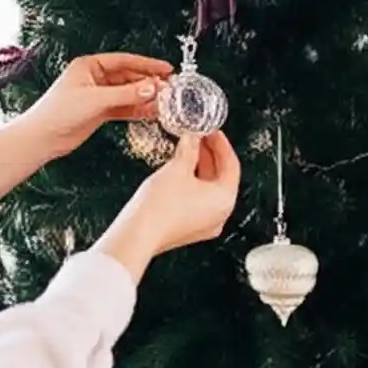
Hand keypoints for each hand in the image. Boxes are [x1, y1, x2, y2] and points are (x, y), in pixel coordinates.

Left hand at [0, 53, 171, 199]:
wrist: (42, 138)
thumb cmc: (57, 112)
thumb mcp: (96, 99)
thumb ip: (127, 94)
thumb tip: (152, 87)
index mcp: (89, 66)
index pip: (125, 61)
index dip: (147, 64)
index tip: (166, 69)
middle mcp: (94, 79)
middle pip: (129, 77)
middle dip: (149, 83)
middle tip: (168, 88)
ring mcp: (98, 95)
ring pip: (129, 93)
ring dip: (145, 97)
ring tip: (163, 101)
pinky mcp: (100, 111)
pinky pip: (125, 107)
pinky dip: (138, 109)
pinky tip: (151, 112)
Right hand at [93, 132, 240, 282]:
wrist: (136, 235)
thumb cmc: (158, 207)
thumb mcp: (177, 168)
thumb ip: (189, 149)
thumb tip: (192, 138)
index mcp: (225, 199)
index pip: (231, 164)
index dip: (221, 144)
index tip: (213, 132)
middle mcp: (220, 214)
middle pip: (221, 177)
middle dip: (210, 154)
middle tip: (200, 137)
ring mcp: (205, 224)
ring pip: (208, 189)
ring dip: (200, 168)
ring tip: (188, 150)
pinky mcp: (190, 229)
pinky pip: (198, 201)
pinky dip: (193, 184)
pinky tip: (180, 170)